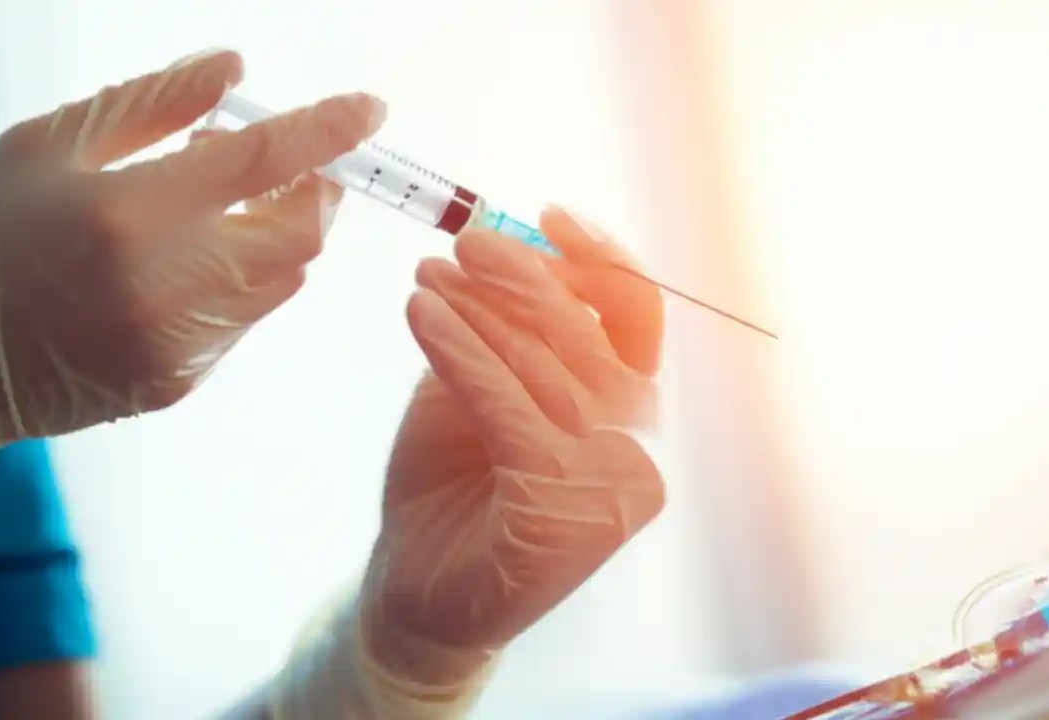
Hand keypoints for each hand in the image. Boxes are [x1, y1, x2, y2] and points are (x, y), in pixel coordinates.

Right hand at [0, 50, 384, 486]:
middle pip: (301, 232)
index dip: (329, 130)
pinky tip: (190, 264)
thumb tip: (237, 72)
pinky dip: (242, 280)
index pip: (266, 161)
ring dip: (279, 234)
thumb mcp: (47, 144)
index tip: (370, 109)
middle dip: (316, 189)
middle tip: (291, 165)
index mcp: (132, 213)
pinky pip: (246, 320)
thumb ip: (151, 103)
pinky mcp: (179, 382)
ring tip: (225, 208)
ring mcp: (179, 343)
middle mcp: (169, 285)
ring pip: (285, 279)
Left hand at [363, 207, 665, 687]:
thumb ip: (503, 327)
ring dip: (484, 314)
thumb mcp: (477, 384)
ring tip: (429, 275)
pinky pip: (514, 416)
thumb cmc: (449, 482)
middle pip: (594, 339)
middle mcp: (635, 449)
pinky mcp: (568, 519)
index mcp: (625, 411)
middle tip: (466, 242)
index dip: (602, 261)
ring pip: (551, 375)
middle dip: (528, 280)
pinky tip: (421, 314)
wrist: (411, 590)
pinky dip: (465, 357)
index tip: (548, 216)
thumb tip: (508, 241)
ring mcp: (611, 490)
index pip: (637, 320)